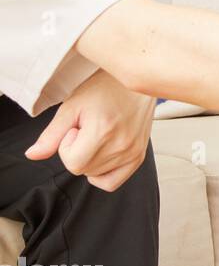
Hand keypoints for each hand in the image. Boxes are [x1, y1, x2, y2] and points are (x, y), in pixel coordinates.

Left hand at [24, 69, 154, 191]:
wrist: (136, 83)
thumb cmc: (105, 89)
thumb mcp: (72, 107)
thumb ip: (51, 135)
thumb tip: (33, 155)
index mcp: (104, 132)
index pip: (73, 164)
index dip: (67, 147)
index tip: (75, 129)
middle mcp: (122, 146)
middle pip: (83, 170)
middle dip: (77, 153)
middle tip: (87, 131)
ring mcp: (133, 153)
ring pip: (95, 175)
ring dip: (89, 159)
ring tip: (98, 136)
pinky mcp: (139, 156)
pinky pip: (113, 182)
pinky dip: (101, 175)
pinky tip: (100, 157)